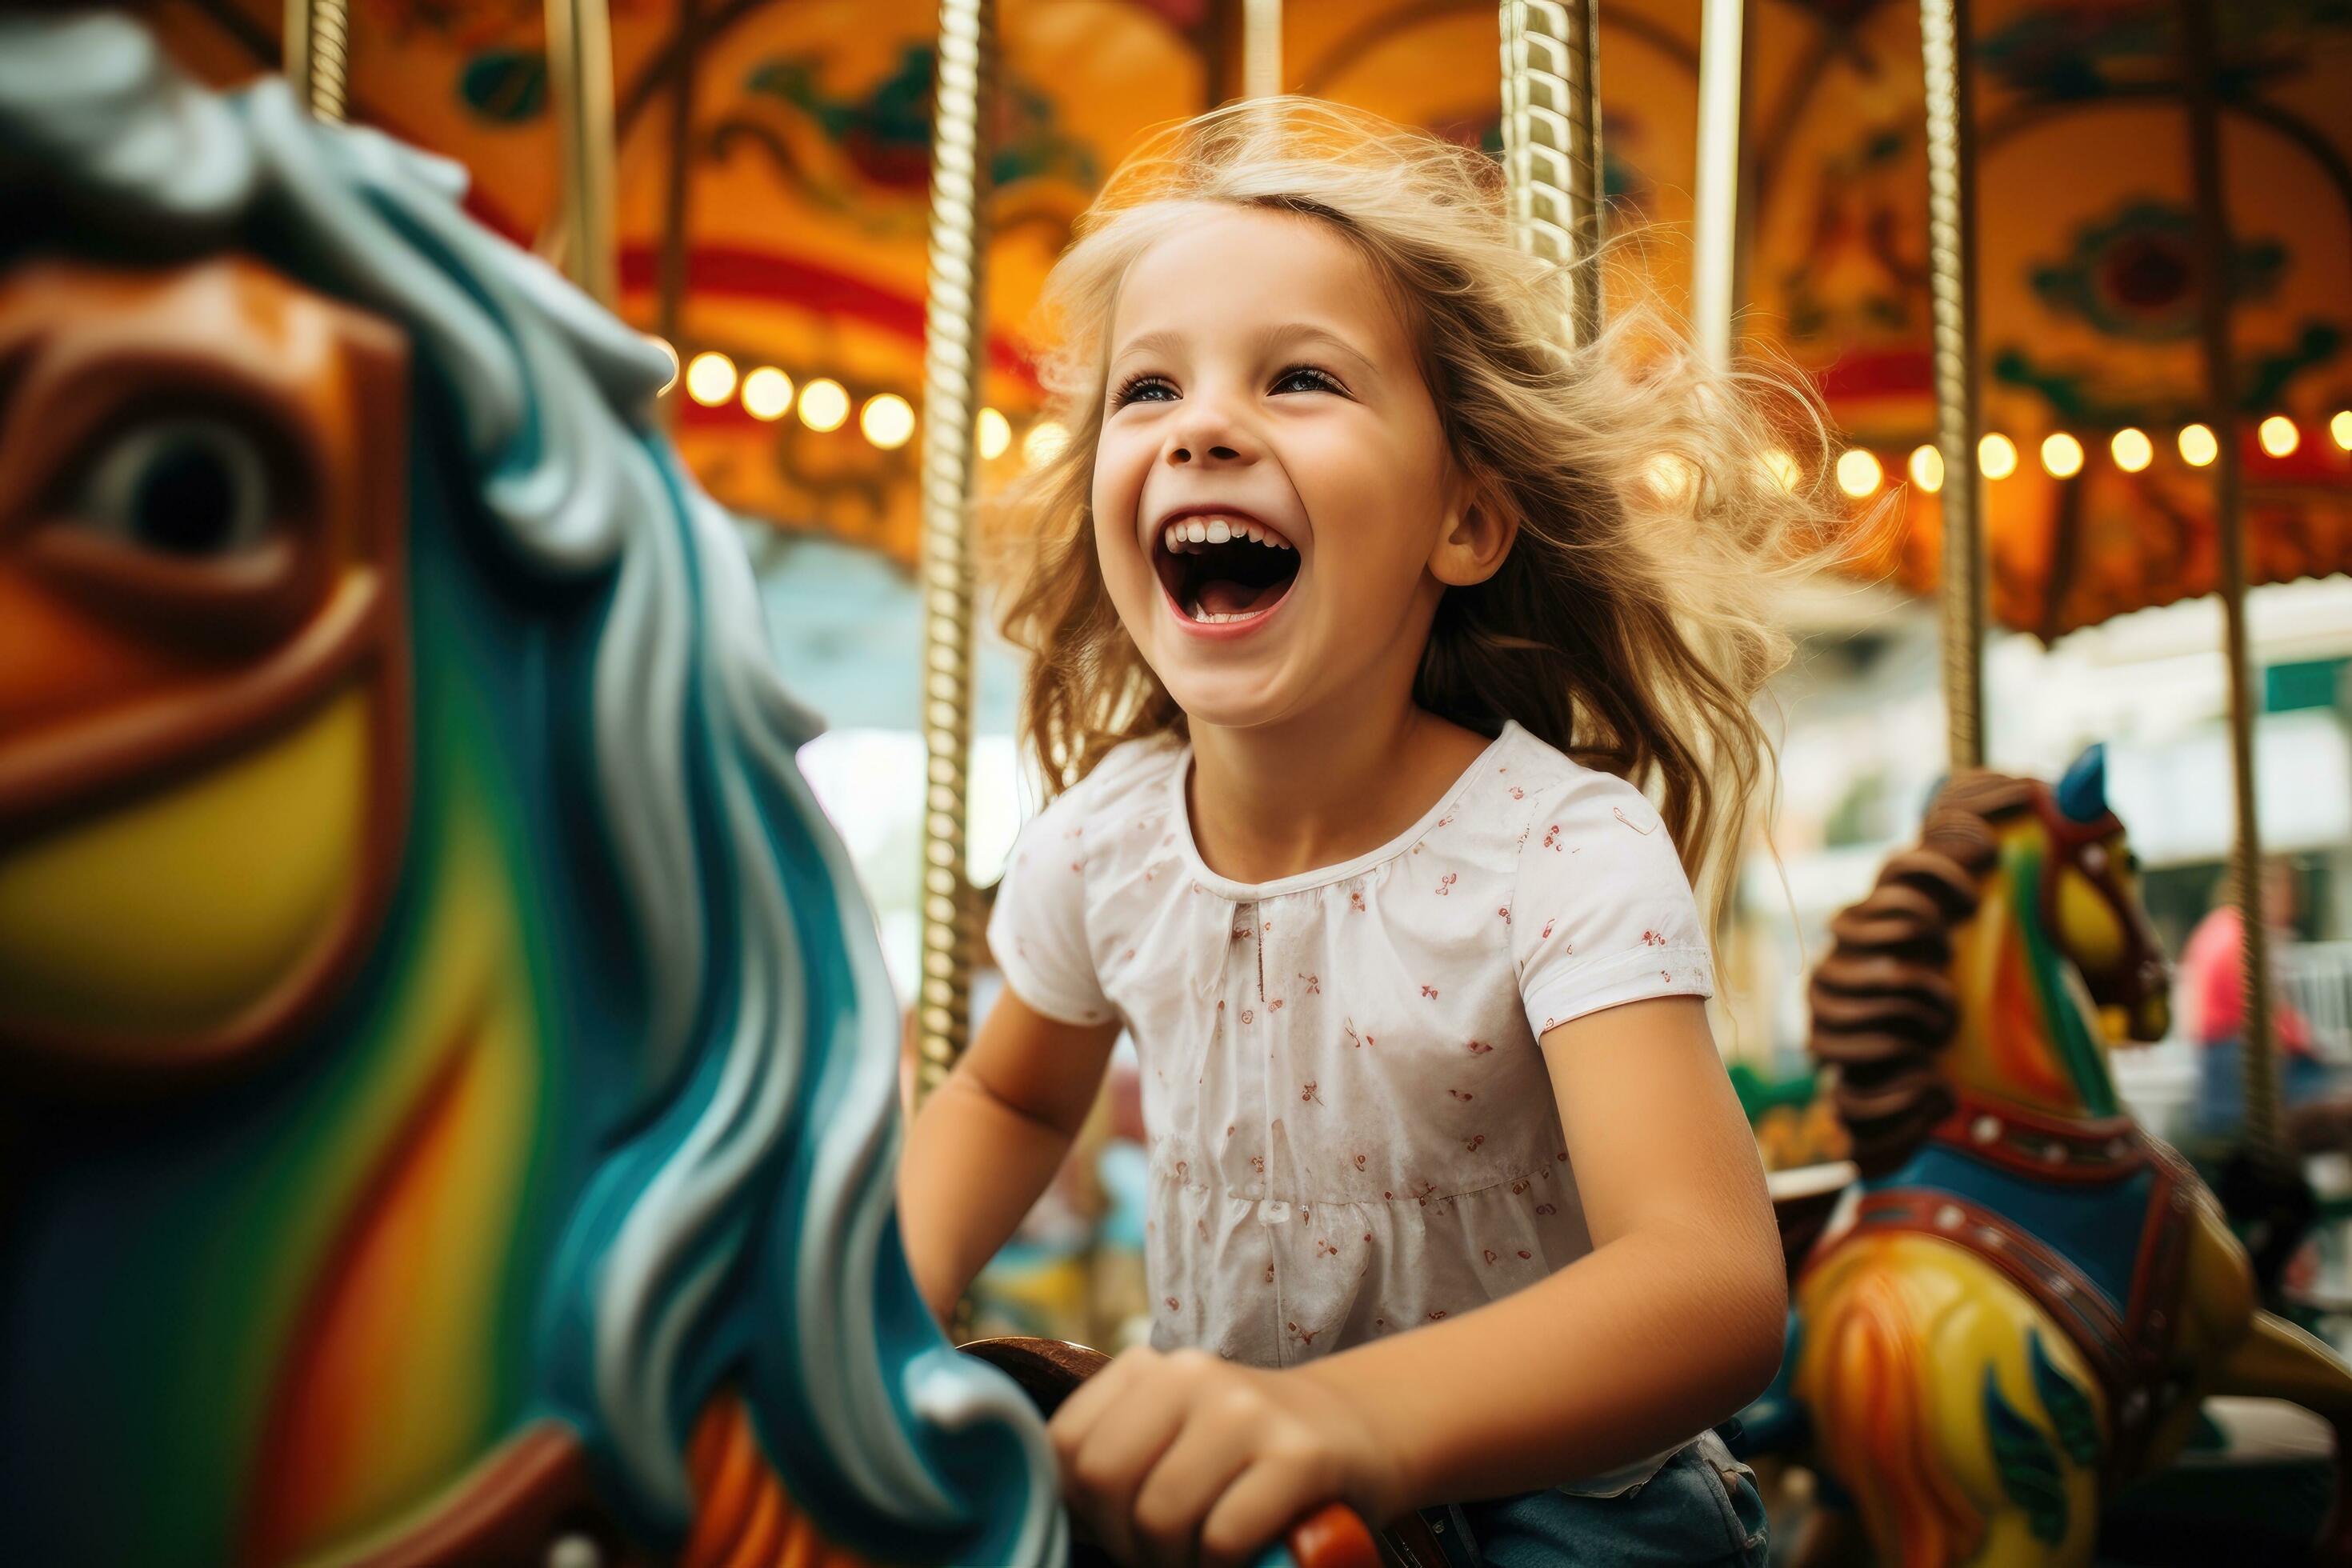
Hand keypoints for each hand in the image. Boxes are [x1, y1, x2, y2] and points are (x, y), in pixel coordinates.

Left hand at [1048, 1345, 1403, 1567]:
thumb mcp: (1174, 1433)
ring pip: (1161, 1514)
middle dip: (1124, 1540)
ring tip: (1198, 1559)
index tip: (1120, 1527)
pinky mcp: (1299, 1455)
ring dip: (1173, 1561)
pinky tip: (1241, 1559)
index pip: (1065, 1446)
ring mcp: (1248, 1410)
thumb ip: (1117, 1456)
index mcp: (1149, 1368)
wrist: (1359, 1432)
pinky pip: (1224, 1536)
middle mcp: (1192, 1375)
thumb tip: (1053, 1511)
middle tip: (1159, 1555)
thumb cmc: (1245, 1454)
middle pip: (1103, 1479)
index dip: (1081, 1507)